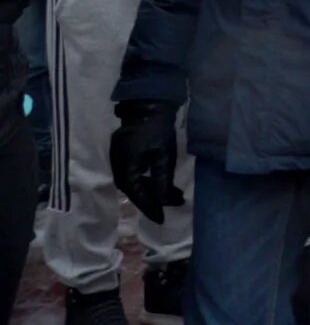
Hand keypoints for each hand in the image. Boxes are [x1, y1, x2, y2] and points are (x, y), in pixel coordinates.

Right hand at [110, 102, 182, 224]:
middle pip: (135, 190)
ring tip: (176, 195)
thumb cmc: (157, 131)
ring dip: (153, 189)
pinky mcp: (123, 155)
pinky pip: (135, 174)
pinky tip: (163, 182)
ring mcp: (118, 161)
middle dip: (154, 199)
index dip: (150, 208)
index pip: (137, 195)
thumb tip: (163, 202)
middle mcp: (117, 168)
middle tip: (175, 203)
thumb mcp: (163, 157)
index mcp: (124, 170)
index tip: (162, 220)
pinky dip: (148, 179)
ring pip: (135, 182)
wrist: (148, 106)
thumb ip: (162, 181)